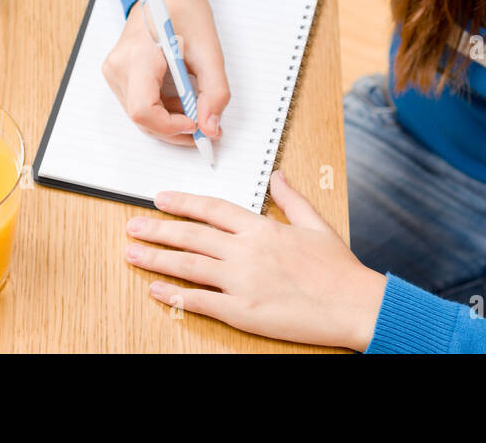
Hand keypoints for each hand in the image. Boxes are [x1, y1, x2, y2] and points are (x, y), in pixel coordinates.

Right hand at [102, 0, 228, 146]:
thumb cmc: (186, 11)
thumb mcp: (210, 51)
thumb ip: (214, 92)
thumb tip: (210, 127)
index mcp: (139, 56)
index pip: (144, 111)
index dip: (171, 126)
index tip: (197, 125)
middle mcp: (119, 66)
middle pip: (142, 118)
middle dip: (175, 129)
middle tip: (206, 127)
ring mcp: (115, 71)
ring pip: (140, 116)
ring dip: (170, 121)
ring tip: (197, 110)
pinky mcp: (118, 74)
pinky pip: (138, 104)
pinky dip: (162, 110)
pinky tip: (182, 101)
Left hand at [124, 169, 387, 351]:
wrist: (353, 304)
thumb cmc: (338, 268)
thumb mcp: (315, 223)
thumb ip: (291, 198)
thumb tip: (277, 175)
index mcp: (263, 228)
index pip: (213, 209)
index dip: (183, 202)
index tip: (161, 198)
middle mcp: (247, 251)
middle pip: (192, 235)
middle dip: (158, 229)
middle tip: (132, 225)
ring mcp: (242, 281)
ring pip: (188, 265)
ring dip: (156, 258)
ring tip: (132, 252)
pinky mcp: (243, 310)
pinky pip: (200, 302)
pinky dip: (174, 295)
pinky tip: (155, 290)